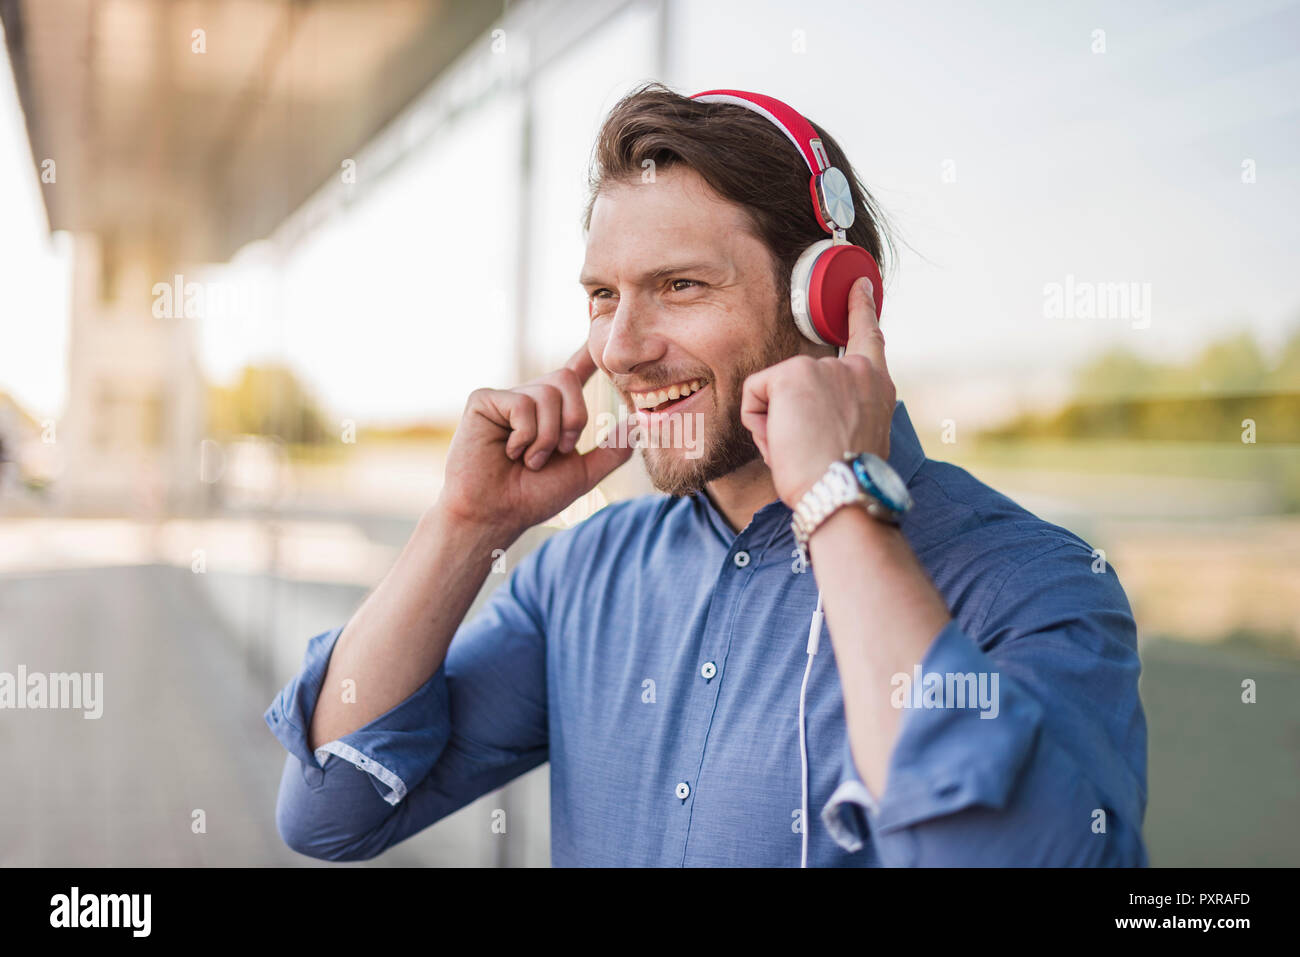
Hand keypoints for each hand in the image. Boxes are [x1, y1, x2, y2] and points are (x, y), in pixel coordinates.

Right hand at [437, 343, 633, 534]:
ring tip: (528, 459)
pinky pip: (521, 403)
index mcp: (551, 412)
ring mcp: (505, 398)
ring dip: (546, 437)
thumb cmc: (532, 497)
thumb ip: (612, 450)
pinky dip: (524, 435)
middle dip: (572, 419)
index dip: (587, 353)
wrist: (495, 513)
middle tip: (559, 451)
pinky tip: (508, 452)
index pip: (574, 373)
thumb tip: (637, 423)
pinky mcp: (484, 400)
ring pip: (546, 394)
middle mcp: (529, 398)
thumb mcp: (583, 473)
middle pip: (566, 380)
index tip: (598, 336)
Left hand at [739, 276, 895, 507]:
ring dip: (777, 426)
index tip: (859, 285)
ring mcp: (823, 367)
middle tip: (812, 450)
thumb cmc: (845, 482)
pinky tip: (783, 441)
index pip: (869, 336)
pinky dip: (758, 425)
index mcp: (876, 384)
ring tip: (800, 449)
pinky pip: (754, 397)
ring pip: (775, 394)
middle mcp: (854, 369)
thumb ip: (844, 410)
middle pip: (800, 381)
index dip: (861, 308)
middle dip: (793, 416)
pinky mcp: (792, 374)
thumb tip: (809, 412)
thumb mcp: (858, 439)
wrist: (842, 492)